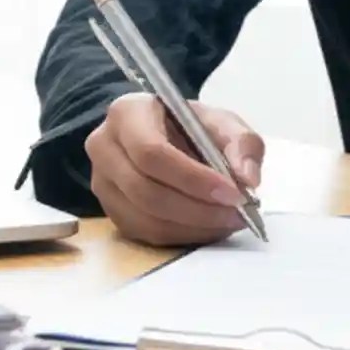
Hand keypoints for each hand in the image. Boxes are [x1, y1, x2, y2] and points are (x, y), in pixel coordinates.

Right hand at [85, 93, 262, 246]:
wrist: (163, 135)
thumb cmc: (189, 126)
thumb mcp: (220, 121)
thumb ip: (241, 143)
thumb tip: (247, 179)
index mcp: (126, 114)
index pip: (151, 152)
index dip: (193, 178)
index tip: (232, 193)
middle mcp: (103, 148)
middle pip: (144, 190)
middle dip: (197, 208)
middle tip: (237, 213)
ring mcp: (102, 183)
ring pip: (145, 218)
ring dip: (193, 226)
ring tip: (228, 221)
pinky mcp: (111, 212)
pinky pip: (146, 233)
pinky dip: (183, 235)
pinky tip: (208, 227)